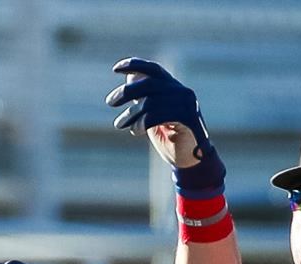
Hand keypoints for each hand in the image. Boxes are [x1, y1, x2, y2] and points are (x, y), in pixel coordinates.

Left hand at [105, 58, 222, 193]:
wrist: (190, 161)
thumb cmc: (169, 139)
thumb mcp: (153, 115)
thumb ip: (144, 97)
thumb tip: (130, 77)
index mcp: (174, 88)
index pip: (153, 70)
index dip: (135, 65)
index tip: (115, 69)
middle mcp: (182, 92)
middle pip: (148, 84)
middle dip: (126, 91)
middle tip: (110, 102)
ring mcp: (186, 104)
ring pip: (150, 102)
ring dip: (130, 114)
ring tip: (119, 123)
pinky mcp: (187, 118)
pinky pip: (157, 116)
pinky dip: (142, 122)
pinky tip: (136, 131)